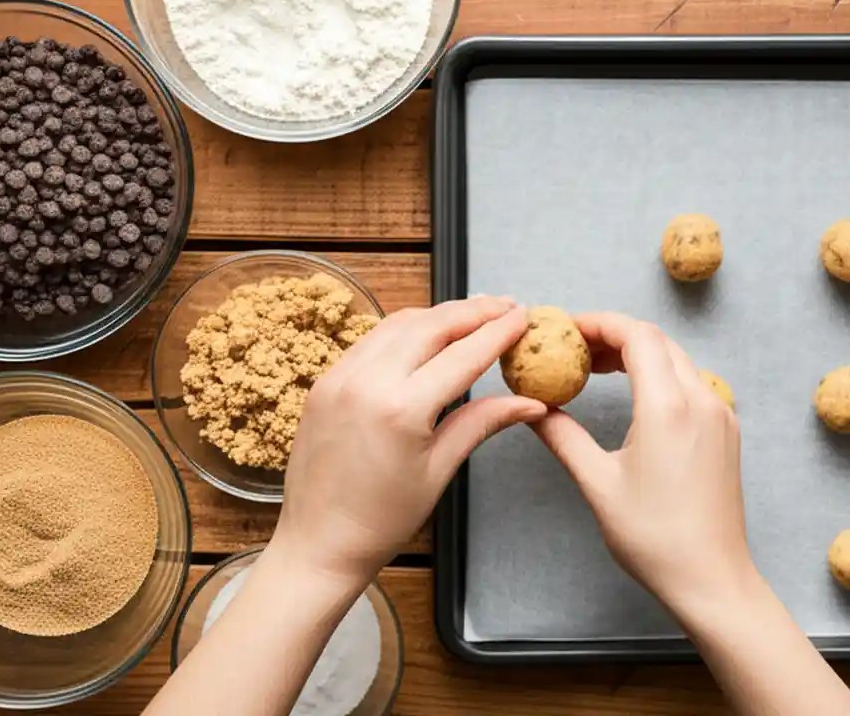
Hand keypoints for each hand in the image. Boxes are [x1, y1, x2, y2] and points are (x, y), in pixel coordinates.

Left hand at [271, 297, 546, 588]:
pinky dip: (404, 329)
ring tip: (473, 313)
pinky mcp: (324, 381)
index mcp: (401, 409)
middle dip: (473, 311)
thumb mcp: (439, 470)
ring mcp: (339, 377)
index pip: (463, 355)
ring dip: (439, 314)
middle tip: (506, 306)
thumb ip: (482, 423)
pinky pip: (371, 340)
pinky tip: (427, 333)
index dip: (498, 332)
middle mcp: (366, 382)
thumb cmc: (381, 520)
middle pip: (431, 325)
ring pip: (398, 324)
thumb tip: (531, 403)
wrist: (318, 543)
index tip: (524, 317)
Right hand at [531, 312, 753, 617]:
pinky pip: (691, 383)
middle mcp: (701, 401)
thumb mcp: (597, 483)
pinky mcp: (725, 432)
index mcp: (668, 407)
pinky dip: (659, 375)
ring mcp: (719, 415)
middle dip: (613, 335)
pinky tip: (634, 395)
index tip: (565, 329)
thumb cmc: (656, 538)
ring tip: (596, 369)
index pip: (636, 335)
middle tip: (573, 348)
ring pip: (676, 360)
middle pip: (657, 341)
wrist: (712, 579)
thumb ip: (563, 437)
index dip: (598, 323)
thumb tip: (534, 409)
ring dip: (637, 353)